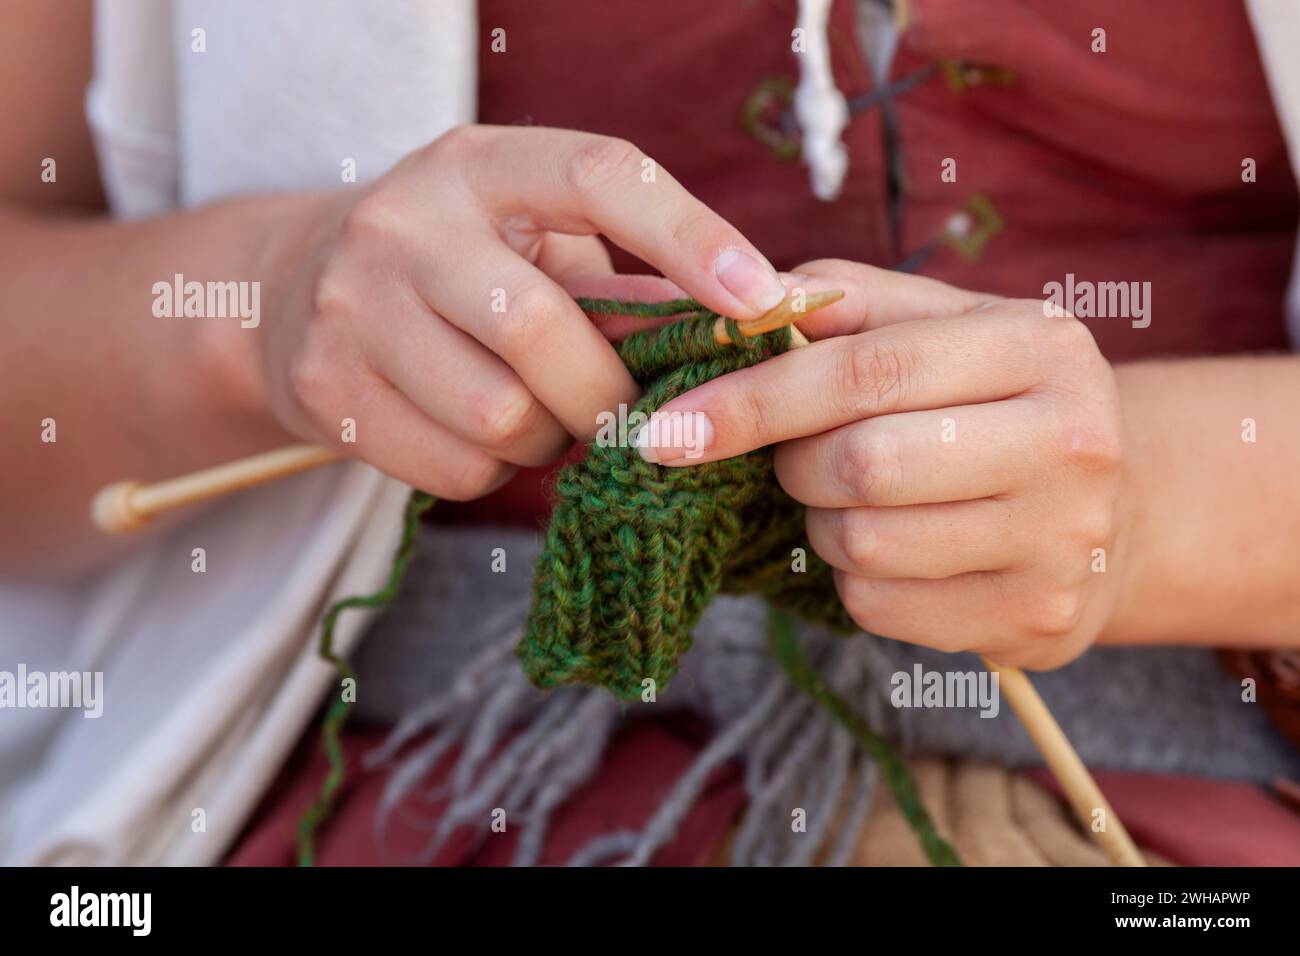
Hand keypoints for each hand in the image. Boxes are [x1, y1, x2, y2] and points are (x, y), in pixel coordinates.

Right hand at [248, 125, 788, 499]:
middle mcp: (405, 223)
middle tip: (623, 412)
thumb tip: (746, 335)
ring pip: (502, 417)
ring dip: (548, 440)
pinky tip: (479, 433)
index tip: (762, 298)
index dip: (689, 235)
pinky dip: (494, 470)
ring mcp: (352, 307)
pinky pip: (456, 469)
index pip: (597, 176)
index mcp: (478, 165)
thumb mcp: (532, 245)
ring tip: (538, 415)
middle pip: (541, 332)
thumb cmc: (458, 269)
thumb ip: (625, 288)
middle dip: (607, 395)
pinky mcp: (323, 388)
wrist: (291, 292)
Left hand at [635, 260, 1126, 668]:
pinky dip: (854, 579)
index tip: (667, 427)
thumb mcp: (941, 325)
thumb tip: (731, 304)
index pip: (867, 370)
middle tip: (798, 456)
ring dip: (821, 524)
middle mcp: (1070, 442)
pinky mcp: (1035, 618)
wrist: (1108, 507)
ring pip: (864, 544)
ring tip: (851, 499)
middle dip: (794, 465)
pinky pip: (881, 607)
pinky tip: (890, 550)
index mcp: (1040, 347)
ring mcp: (1061, 540)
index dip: (754, 399)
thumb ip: (842, 302)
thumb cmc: (993, 400)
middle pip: (862, 464)